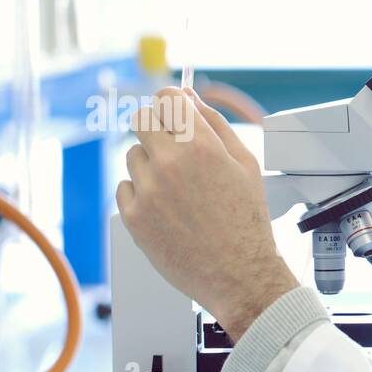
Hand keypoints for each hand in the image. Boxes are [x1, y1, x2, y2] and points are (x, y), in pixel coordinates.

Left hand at [115, 87, 299, 340]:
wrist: (240, 274)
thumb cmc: (246, 222)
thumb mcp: (246, 165)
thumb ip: (216, 124)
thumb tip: (190, 97)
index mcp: (201, 146)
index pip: (167, 98)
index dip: (171, 103)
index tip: (174, 113)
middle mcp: (170, 164)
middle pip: (141, 119)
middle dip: (156, 128)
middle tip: (172, 150)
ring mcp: (148, 191)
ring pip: (132, 155)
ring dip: (150, 165)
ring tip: (178, 191)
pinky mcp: (134, 216)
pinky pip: (125, 188)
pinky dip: (141, 195)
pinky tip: (168, 211)